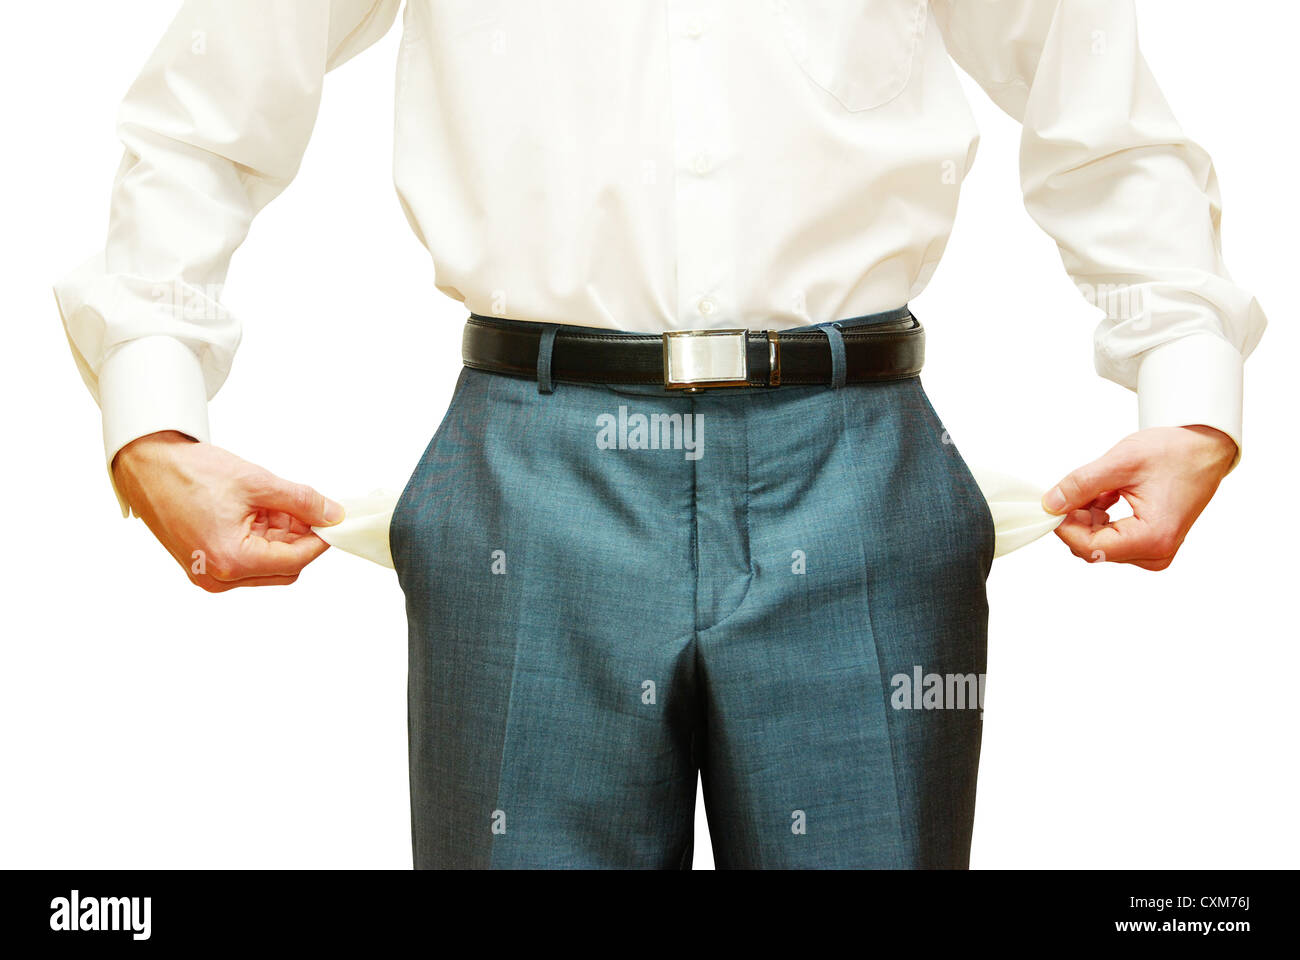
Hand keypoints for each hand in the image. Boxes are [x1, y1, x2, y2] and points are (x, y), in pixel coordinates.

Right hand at [112, 431, 342, 591]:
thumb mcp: (256, 482)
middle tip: (307, 508)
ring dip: (280, 537)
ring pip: (267, 564)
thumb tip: (332, 514)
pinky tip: (259, 511)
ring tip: (274, 503)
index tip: (334, 520)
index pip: (296, 560)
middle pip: (284, 568)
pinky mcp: (204, 566)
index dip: (320, 539)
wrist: (147, 467)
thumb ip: (301, 501)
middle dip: (300, 538)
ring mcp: (210, 574)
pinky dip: (261, 538)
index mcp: (231, 560)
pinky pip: (248, 560)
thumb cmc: (190, 473)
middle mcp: (219, 577)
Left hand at [1041, 426, 1236, 570]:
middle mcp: (1157, 553)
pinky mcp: (1152, 545)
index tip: (1054, 503)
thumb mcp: (1121, 462)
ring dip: (1089, 517)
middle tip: (1078, 488)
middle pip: (1093, 548)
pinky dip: (1100, 518)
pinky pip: (1112, 540)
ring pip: (1099, 544)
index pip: (1090, 547)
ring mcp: (1155, 552)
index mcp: (1153, 538)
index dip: (1065, 526)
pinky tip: (1108, 495)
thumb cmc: (1176, 452)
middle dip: (1077, 519)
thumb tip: (1051, 504)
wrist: (1205, 449)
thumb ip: (1081, 485)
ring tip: (1101, 487)